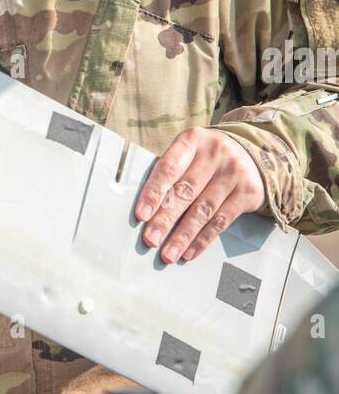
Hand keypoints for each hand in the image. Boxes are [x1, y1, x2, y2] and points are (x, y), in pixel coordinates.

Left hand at [135, 128, 265, 263]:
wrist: (251, 154)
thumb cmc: (206, 159)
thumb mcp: (188, 154)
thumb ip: (168, 175)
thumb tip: (144, 212)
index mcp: (192, 140)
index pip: (169, 168)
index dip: (153, 193)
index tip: (141, 215)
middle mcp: (215, 152)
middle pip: (185, 191)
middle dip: (165, 219)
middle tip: (151, 240)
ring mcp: (234, 172)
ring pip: (203, 210)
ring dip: (183, 236)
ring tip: (168, 253)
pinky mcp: (248, 192)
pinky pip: (221, 221)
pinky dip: (203, 239)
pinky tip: (190, 252)